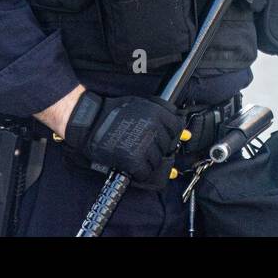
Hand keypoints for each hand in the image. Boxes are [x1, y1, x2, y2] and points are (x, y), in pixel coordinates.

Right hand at [63, 91, 185, 187]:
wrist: (90, 123)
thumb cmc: (114, 113)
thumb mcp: (142, 104)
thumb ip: (164, 114)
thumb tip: (187, 133)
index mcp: (157, 114)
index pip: (176, 128)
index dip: (170, 134)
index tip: (161, 136)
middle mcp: (153, 129)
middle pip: (167, 146)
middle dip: (158, 148)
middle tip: (144, 146)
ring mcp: (144, 145)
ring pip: (158, 160)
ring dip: (149, 161)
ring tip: (137, 155)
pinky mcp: (133, 160)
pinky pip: (145, 172)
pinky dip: (140, 172)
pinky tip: (133, 166)